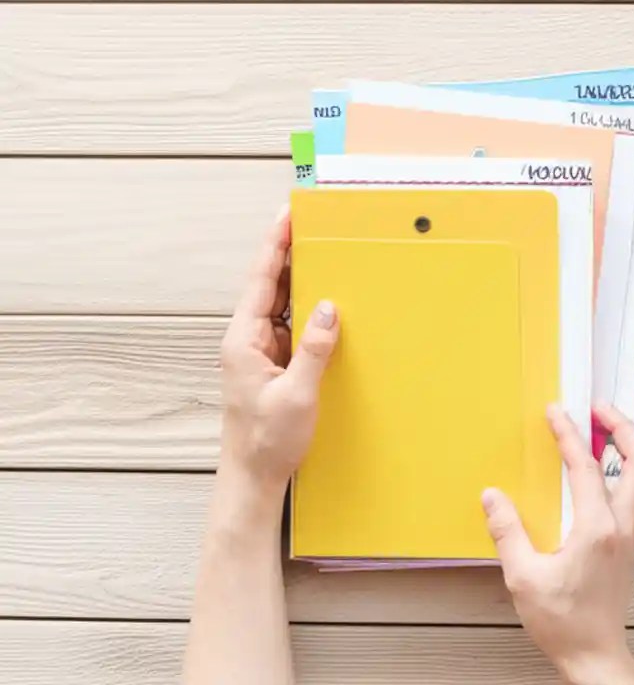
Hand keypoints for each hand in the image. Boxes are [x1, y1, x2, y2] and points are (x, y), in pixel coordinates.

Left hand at [218, 206, 339, 495]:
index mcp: (243, 340)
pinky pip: (292, 329)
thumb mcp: (297, 394)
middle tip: (311, 224)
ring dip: (302, 282)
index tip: (288, 215)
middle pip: (270, 285)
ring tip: (325, 254)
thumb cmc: (266, 441)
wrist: (253, 479)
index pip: (261, 280)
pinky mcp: (275, 366)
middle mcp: (248, 340)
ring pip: (282, 306)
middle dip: (290, 253)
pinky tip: (328, 304)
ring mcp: (261, 353)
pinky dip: (309, 313)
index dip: (276, 245)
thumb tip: (329, 308)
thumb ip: (314, 349)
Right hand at [483, 403, 633, 684]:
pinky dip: (624, 471)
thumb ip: (508, 532)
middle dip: (622, 427)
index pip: (585, 467)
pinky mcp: (628, 545)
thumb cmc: (564, 623)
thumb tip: (493, 497)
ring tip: (604, 429)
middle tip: (599, 408)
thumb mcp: (524, 577)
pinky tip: (602, 473)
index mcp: (597, 529)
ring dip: (628, 447)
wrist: (595, 654)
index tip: (555, 413)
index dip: (569, 434)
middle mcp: (622, 526)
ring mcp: (630, 535)